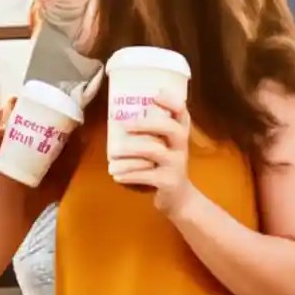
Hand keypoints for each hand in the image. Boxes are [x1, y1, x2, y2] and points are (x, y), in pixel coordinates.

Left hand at [110, 90, 195, 217]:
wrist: (179, 199)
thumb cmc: (165, 167)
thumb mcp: (164, 147)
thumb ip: (152, 133)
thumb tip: (123, 115)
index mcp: (180, 134)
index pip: (182, 112)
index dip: (171, 101)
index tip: (155, 95)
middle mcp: (181, 146)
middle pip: (169, 128)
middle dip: (147, 124)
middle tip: (125, 125)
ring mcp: (176, 164)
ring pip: (154, 151)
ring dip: (130, 150)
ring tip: (112, 153)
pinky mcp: (168, 182)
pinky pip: (146, 175)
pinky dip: (129, 174)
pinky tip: (116, 175)